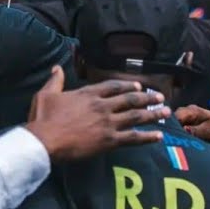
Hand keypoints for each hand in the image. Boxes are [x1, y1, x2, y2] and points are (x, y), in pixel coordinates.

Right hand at [25, 66, 168, 160]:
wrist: (45, 140)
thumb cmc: (43, 118)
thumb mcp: (46, 94)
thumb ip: (55, 80)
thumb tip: (56, 68)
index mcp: (88, 94)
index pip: (113, 86)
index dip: (127, 86)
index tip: (138, 86)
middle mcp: (102, 105)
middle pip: (130, 99)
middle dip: (147, 97)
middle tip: (160, 97)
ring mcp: (108, 122)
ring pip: (136, 116)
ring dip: (152, 114)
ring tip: (166, 112)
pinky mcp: (109, 140)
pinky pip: (133, 138)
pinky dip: (147, 136)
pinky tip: (158, 136)